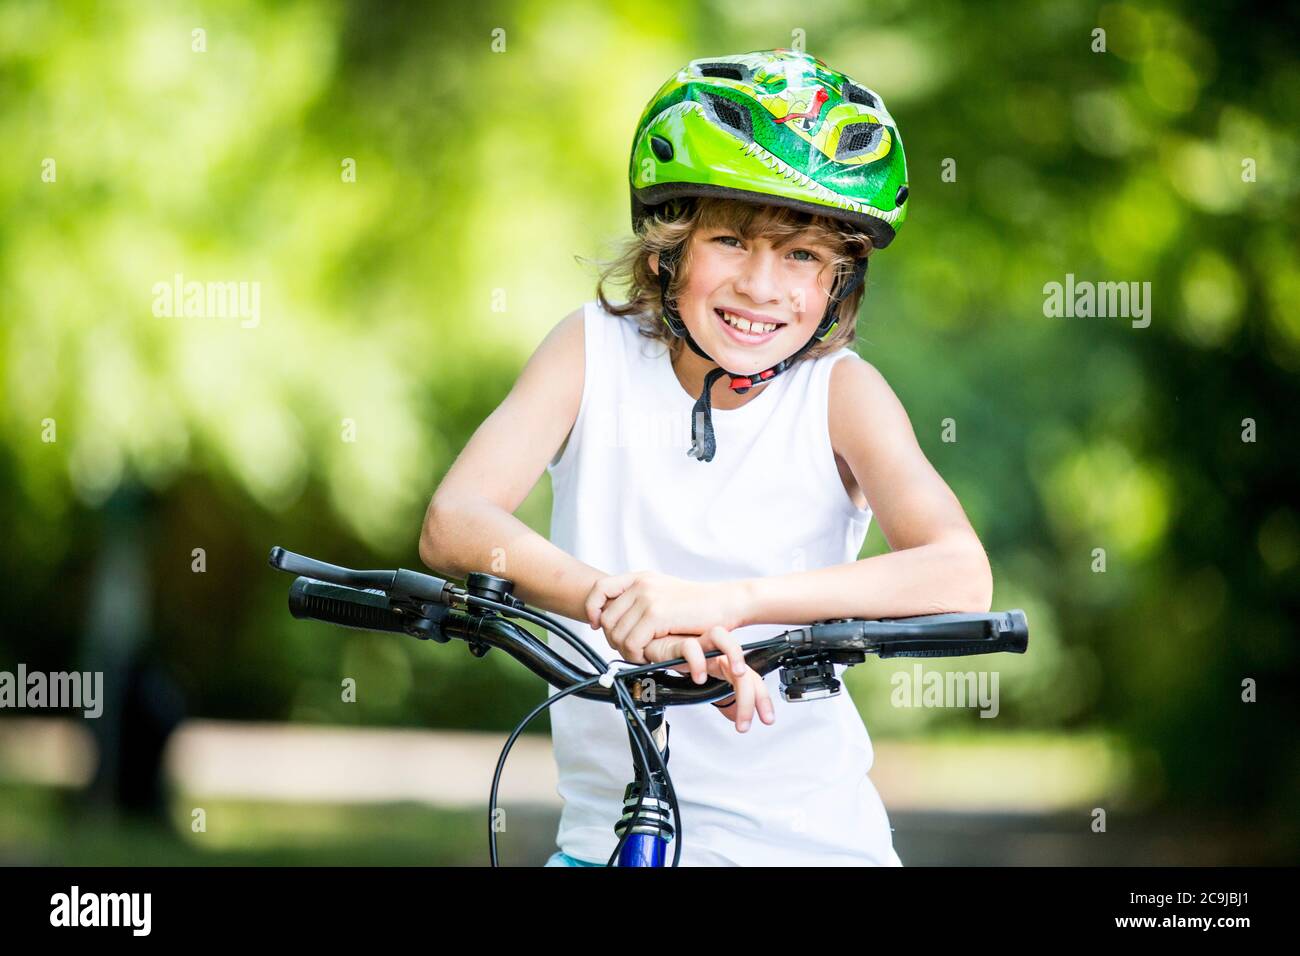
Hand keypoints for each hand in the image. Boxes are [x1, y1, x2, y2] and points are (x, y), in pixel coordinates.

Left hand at [584, 570, 748, 663]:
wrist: (726, 603)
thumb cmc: (698, 604)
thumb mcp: (664, 592)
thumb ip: (640, 599)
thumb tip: (614, 616)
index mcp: (640, 578)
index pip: (599, 590)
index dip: (592, 609)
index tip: (595, 624)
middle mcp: (641, 585)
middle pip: (606, 619)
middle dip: (615, 639)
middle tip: (632, 648)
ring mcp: (647, 598)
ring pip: (617, 635)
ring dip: (628, 650)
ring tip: (644, 653)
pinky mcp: (656, 614)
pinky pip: (631, 643)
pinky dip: (638, 655)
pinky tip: (651, 655)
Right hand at [641, 626, 774, 733]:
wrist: (655, 648)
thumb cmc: (681, 661)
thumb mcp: (706, 684)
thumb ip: (721, 698)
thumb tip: (735, 716)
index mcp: (726, 664)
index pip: (752, 680)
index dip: (762, 699)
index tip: (766, 719)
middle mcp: (717, 654)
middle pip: (743, 669)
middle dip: (750, 696)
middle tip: (745, 722)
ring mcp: (701, 646)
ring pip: (725, 640)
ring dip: (736, 656)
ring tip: (739, 675)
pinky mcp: (681, 643)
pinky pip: (691, 648)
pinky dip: (697, 663)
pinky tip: (698, 678)